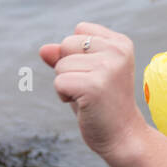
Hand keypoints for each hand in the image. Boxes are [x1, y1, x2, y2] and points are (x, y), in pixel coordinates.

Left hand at [39, 22, 147, 162]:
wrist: (123, 137)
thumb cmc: (103, 105)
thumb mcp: (85, 74)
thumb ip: (65, 57)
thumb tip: (43, 49)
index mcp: (121, 43)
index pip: (79, 30)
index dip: (77, 53)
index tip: (97, 73)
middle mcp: (117, 51)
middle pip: (66, 44)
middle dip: (69, 67)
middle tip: (91, 88)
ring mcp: (107, 68)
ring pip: (60, 65)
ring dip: (66, 84)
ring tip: (89, 97)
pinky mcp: (94, 86)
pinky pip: (59, 82)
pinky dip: (63, 96)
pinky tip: (84, 105)